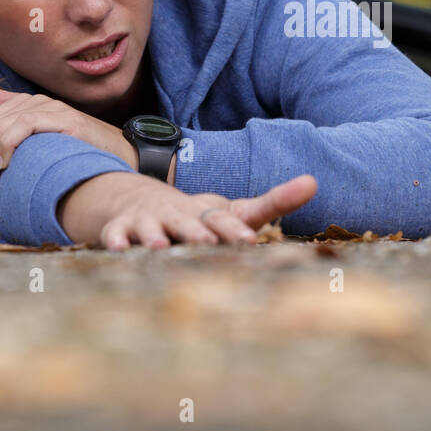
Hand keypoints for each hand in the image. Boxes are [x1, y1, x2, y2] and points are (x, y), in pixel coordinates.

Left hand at [0, 89, 133, 208]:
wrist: (118, 156)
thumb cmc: (77, 155)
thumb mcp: (39, 147)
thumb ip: (11, 126)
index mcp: (20, 107)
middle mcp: (31, 102)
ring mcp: (47, 107)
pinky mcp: (62, 117)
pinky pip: (21, 126)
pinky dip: (6, 148)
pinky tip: (6, 168)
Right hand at [57, 171, 318, 248]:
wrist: (141, 201)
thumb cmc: (199, 215)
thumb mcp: (235, 209)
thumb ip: (275, 201)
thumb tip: (315, 181)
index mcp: (207, 212)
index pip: (224, 218)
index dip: (235, 229)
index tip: (249, 241)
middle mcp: (178, 214)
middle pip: (189, 224)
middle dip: (198, 234)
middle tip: (209, 244)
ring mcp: (148, 221)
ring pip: (151, 230)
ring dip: (155, 237)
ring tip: (160, 248)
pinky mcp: (121, 229)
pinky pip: (116, 235)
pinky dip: (116, 242)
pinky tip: (117, 249)